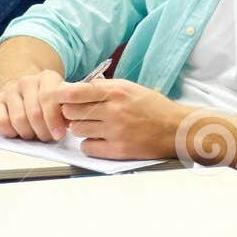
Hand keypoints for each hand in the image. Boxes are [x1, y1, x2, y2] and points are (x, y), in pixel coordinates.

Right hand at [0, 68, 70, 141]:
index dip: (54, 119)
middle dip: (43, 131)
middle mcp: (27, 81)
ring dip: (29, 133)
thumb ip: (71, 108)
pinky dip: (11, 132)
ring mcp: (10, 89)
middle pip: (35, 113)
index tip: (59, 134)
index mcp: (48, 77)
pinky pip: (1, 121)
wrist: (27, 88)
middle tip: (49, 137)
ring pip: (19, 119)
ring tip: (36, 134)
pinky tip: (19, 132)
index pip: (49, 98)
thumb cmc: (50, 100)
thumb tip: (76, 120)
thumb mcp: (64, 100)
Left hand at [59, 79, 184, 160]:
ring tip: (94, 127)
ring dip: (80, 129)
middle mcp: (114, 110)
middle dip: (71, 113)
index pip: (76, 91)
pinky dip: (89, 145)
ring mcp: (116, 131)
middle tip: (79, 114)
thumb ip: (104, 87)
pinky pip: (87, 148)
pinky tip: (99, 140)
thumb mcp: (130, 88)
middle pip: (71, 112)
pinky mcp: (118, 149)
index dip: (63, 95)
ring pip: (77, 130)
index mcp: (117, 91)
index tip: (60, 98)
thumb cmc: (153, 108)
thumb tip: (76, 90)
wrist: (176, 129)